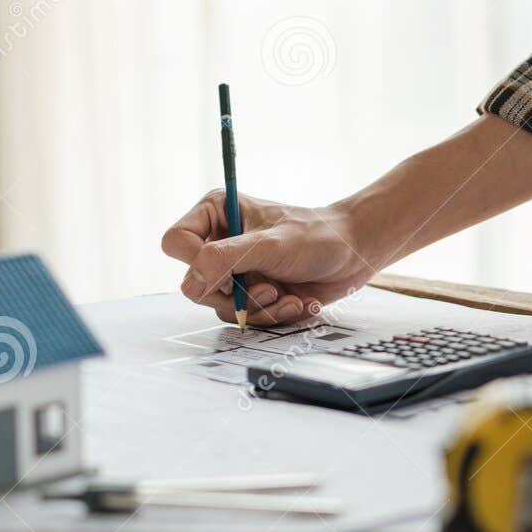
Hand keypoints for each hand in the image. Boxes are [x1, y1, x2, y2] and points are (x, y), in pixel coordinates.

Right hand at [160, 191, 378, 324]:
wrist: (354, 254)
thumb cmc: (317, 236)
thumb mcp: (268, 245)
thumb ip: (224, 259)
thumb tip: (190, 284)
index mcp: (215, 213)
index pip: (176, 242)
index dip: (195, 262)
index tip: (229, 270)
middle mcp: (219, 242)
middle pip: (195, 283)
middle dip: (236, 294)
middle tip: (268, 286)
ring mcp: (235, 270)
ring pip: (220, 307)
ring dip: (257, 308)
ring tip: (286, 296)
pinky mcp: (251, 293)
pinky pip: (244, 318)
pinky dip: (271, 315)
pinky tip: (295, 302)